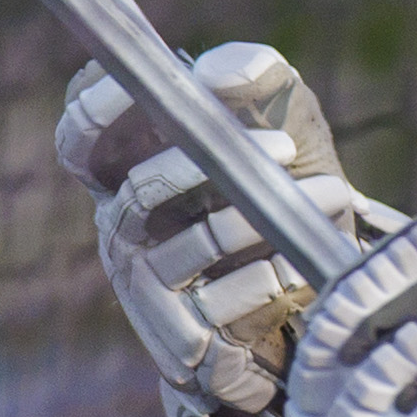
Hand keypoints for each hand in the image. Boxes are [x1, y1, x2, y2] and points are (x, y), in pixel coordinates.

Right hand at [56, 42, 375, 416]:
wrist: (309, 298)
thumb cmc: (283, 194)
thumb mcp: (281, 123)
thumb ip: (256, 82)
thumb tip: (231, 71)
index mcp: (129, 175)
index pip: (82, 142)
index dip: (98, 111)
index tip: (144, 84)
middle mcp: (126, 233)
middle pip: (139, 192)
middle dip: (208, 163)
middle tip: (285, 145)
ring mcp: (151, 290)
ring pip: (194, 247)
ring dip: (264, 219)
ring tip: (334, 197)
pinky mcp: (188, 345)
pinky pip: (223, 306)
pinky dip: (270, 279)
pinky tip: (302, 268)